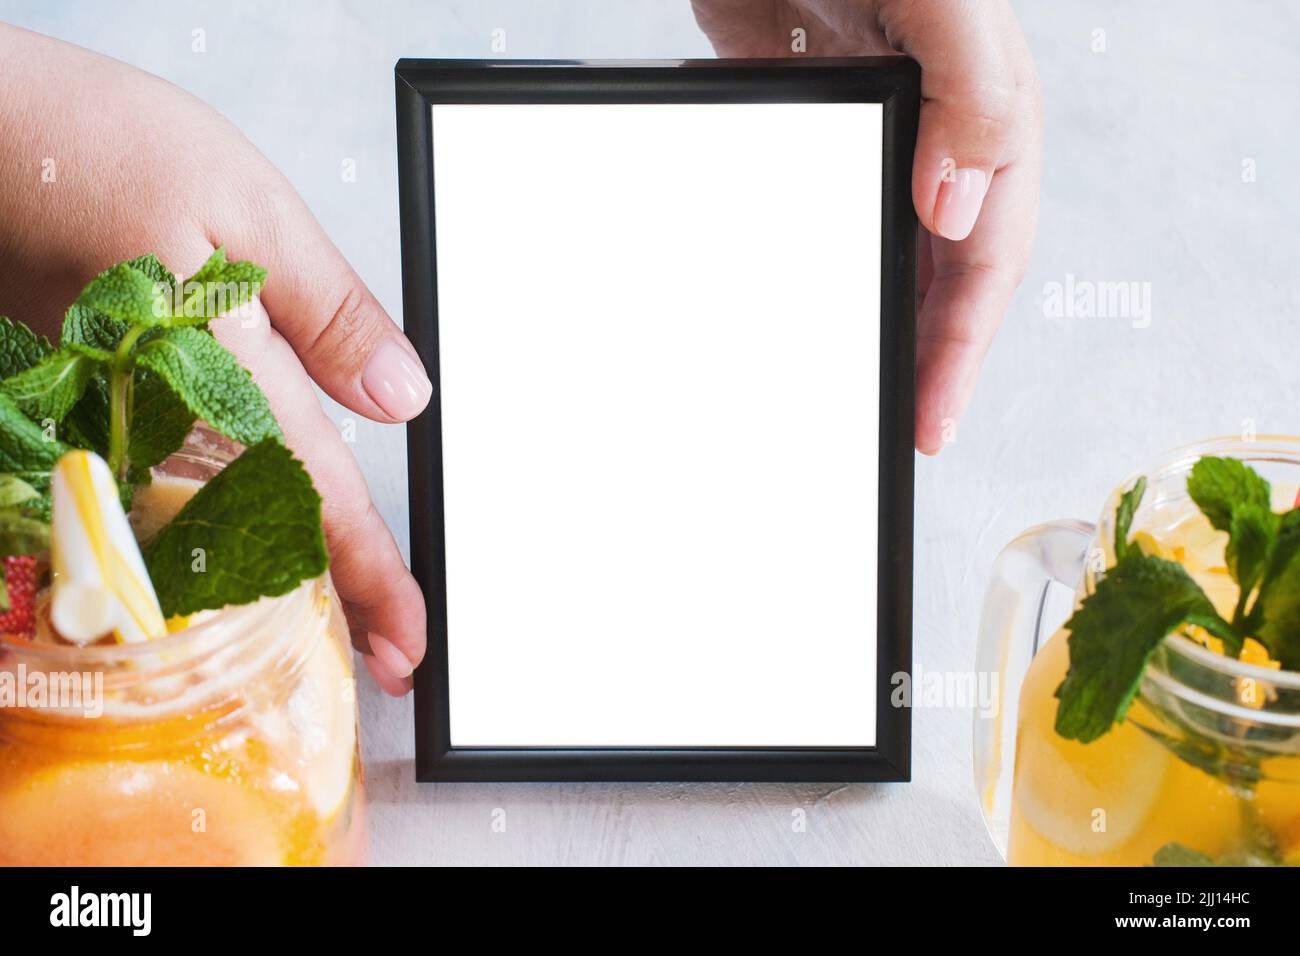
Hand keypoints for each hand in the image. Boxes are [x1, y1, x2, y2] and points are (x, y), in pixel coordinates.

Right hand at [0, 23, 425, 693]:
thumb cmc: (87, 144)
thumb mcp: (249, 203)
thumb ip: (329, 309)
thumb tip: (401, 394)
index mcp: (210, 366)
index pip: (310, 496)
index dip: (367, 576)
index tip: (406, 644)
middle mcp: (147, 417)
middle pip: (254, 540)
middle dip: (330, 601)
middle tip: (388, 651)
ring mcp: (98, 425)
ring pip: (202, 529)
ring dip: (279, 577)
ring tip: (349, 609)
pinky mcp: (69, 412)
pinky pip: (149, 491)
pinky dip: (214, 525)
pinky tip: (253, 535)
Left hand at [692, 0, 1042, 452]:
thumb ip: (964, 87)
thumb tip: (954, 205)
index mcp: (985, 117)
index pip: (985, 259)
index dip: (961, 350)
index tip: (929, 423)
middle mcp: (941, 138)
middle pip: (945, 275)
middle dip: (927, 358)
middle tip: (895, 434)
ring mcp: (881, 137)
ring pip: (893, 256)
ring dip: (882, 325)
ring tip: (857, 396)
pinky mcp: (820, 129)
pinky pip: (835, 221)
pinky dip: (830, 274)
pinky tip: (807, 313)